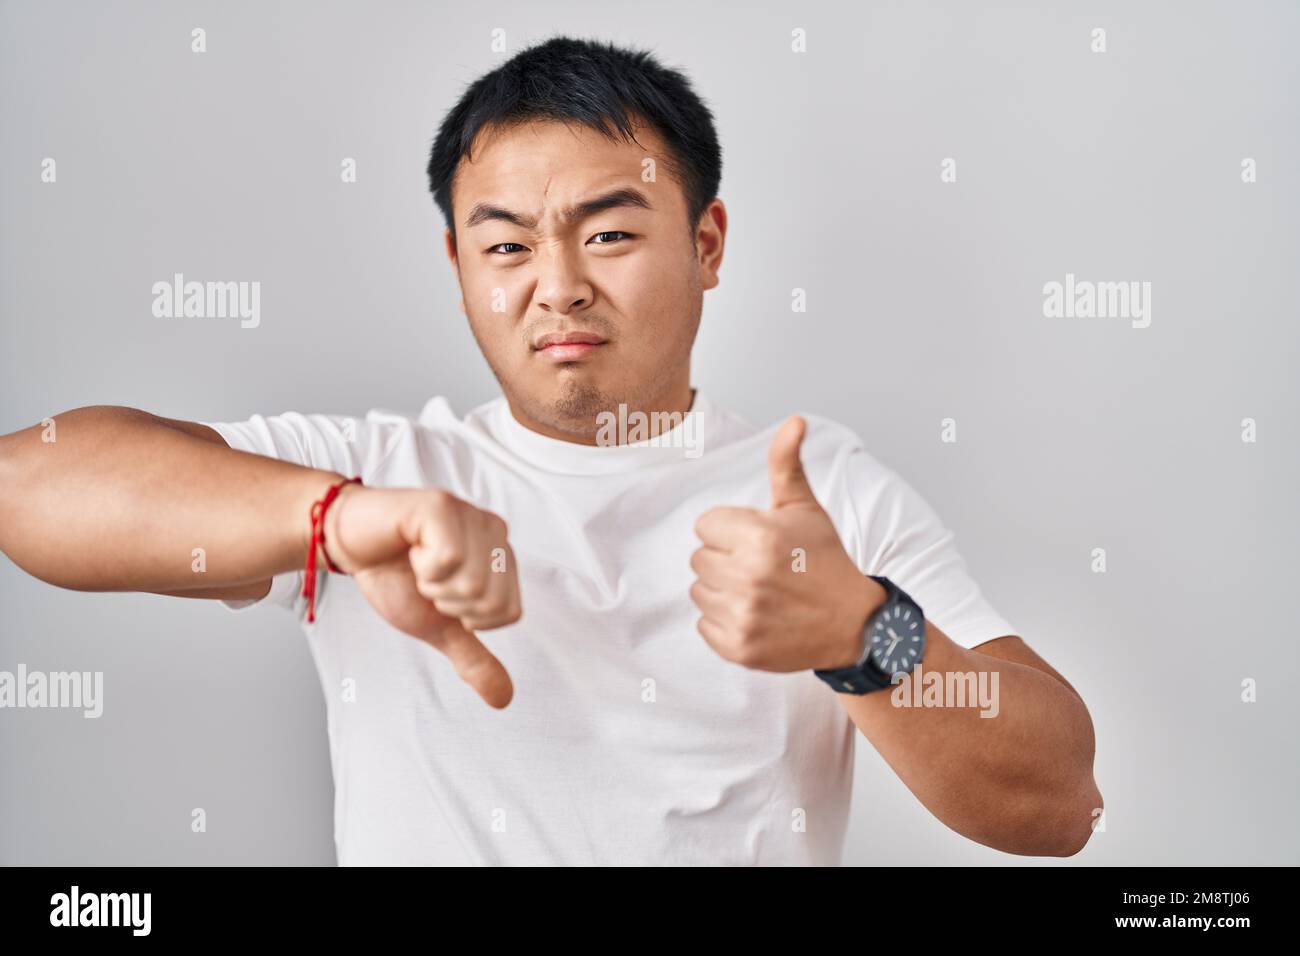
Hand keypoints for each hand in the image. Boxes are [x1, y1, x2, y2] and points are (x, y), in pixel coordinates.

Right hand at [321, 484, 521, 707]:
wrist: (351, 546)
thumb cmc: (395, 576)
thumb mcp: (437, 626)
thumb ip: (472, 657)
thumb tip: (504, 699)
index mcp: (501, 556)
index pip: (509, 613)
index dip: (469, 619)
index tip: (442, 596)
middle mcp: (494, 530)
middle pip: (491, 601)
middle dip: (449, 603)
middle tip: (427, 580)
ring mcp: (470, 515)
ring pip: (472, 582)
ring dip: (433, 586)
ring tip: (418, 563)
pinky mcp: (441, 506)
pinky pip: (448, 558)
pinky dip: (422, 567)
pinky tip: (411, 548)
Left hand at [689, 416, 882, 672]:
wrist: (853, 624)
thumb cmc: (824, 560)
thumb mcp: (805, 509)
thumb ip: (787, 464)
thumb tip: (794, 420)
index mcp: (760, 535)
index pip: (705, 525)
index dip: (730, 531)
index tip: (758, 542)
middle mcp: (748, 575)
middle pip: (699, 558)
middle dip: (726, 560)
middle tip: (762, 569)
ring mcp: (743, 614)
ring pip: (699, 591)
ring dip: (723, 591)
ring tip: (760, 592)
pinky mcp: (739, 647)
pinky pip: (703, 625)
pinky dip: (724, 622)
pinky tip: (756, 616)